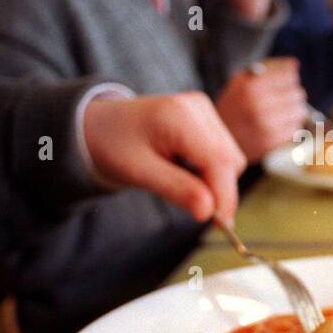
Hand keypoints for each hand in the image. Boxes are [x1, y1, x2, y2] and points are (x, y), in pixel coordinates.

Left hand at [84, 93, 245, 222]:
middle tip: (194, 209)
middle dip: (219, 190)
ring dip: (215, 181)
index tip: (222, 225)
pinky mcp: (206, 118)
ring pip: (230, 158)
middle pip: (230, 160)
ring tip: (178, 181)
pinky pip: (222, 153)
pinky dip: (210, 171)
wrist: (101, 125)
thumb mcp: (139, 173)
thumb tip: (210, 212)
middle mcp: (198, 108)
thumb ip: (177, 190)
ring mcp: (204, 110)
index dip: (225, 195)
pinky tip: (185, 171)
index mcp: (179, 116)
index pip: (219, 160)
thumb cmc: (114, 146)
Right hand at [215, 57, 306, 160]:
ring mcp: (267, 127)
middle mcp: (259, 106)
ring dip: (293, 111)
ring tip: (278, 113)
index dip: (288, 79)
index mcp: (250, 87)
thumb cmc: (233, 106)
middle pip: (297, 94)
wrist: (218, 139)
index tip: (282, 84)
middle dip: (291, 95)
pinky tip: (276, 126)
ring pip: (300, 111)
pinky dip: (289, 126)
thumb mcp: (241, 80)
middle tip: (279, 100)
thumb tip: (295, 64)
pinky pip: (295, 128)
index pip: (290, 77)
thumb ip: (268, 68)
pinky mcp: (272, 143)